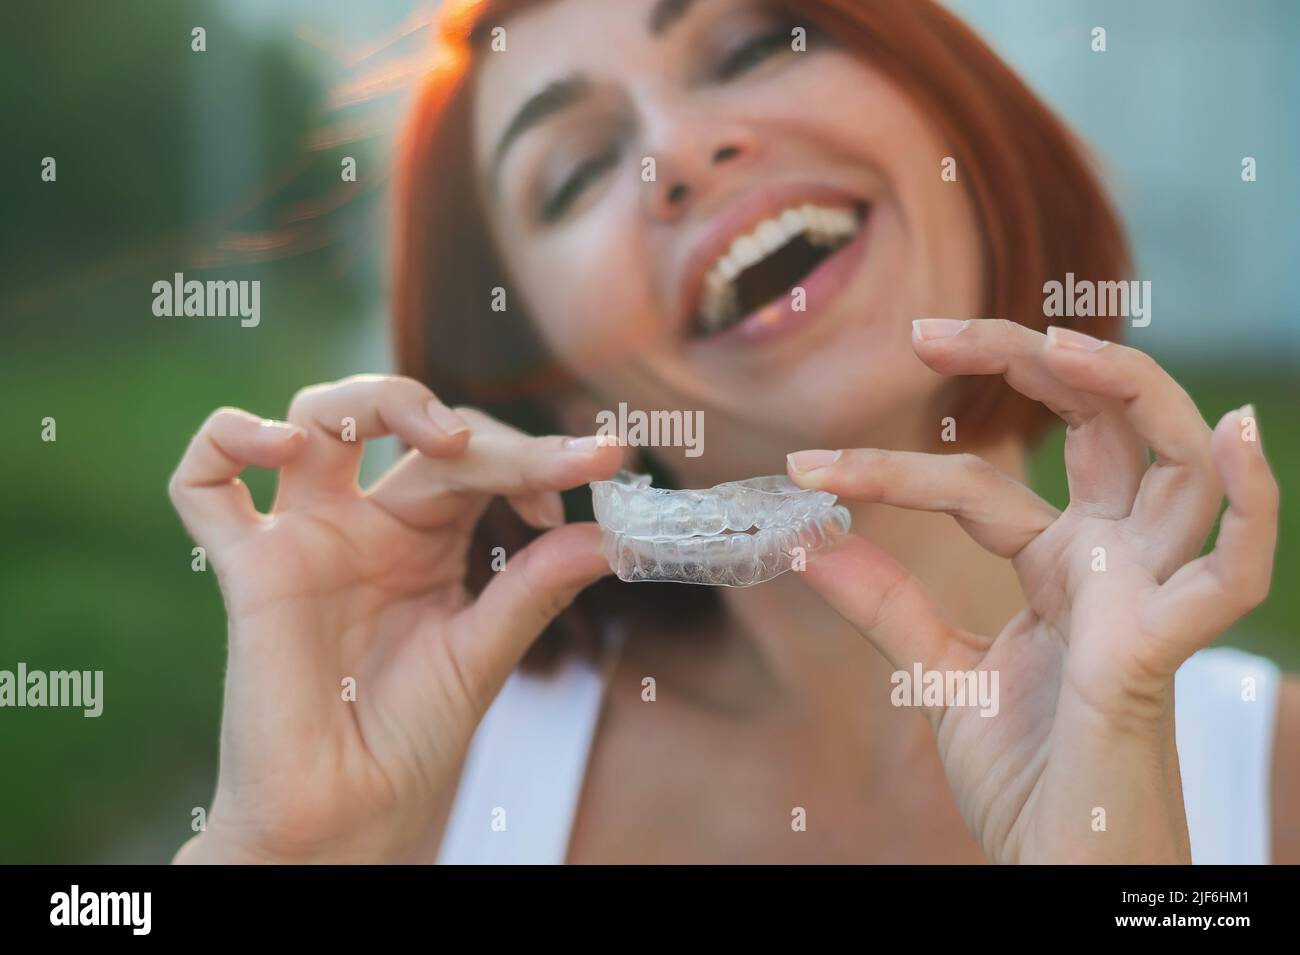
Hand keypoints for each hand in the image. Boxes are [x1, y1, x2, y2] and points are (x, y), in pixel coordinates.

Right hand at [168, 375, 620, 861]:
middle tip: (545, 465)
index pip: (473, 461)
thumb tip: (610, 534)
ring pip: (315, 419)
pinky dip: (226, 440)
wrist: (349, 821)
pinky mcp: (248, 570)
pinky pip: (203, 482)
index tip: (598, 470)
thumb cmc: (411, 746)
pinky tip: (278, 446)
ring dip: (373, 400)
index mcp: (426, 541)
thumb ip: (536, 588)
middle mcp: (365, 526)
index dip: (532, 456)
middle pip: (408, 426)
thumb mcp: (484, 654)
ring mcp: (304, 539)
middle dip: (482, 434)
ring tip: (442, 438)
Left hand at [787, 319, 1278, 863]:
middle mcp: (1112, 564)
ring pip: (1175, 466)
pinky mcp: (1162, 648)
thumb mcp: (937, 674)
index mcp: (1062, 566)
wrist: (1060, 868)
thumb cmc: (1025, 777)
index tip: (806, 466)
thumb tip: (806, 536)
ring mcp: (1144, 596)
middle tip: (926, 334)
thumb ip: (885, 603)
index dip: (892, 467)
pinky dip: (1251, 503)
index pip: (980, 484)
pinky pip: (1235, 571)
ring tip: (1057, 344)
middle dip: (1025, 362)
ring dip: (1131, 393)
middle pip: (1098, 429)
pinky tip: (1238, 435)